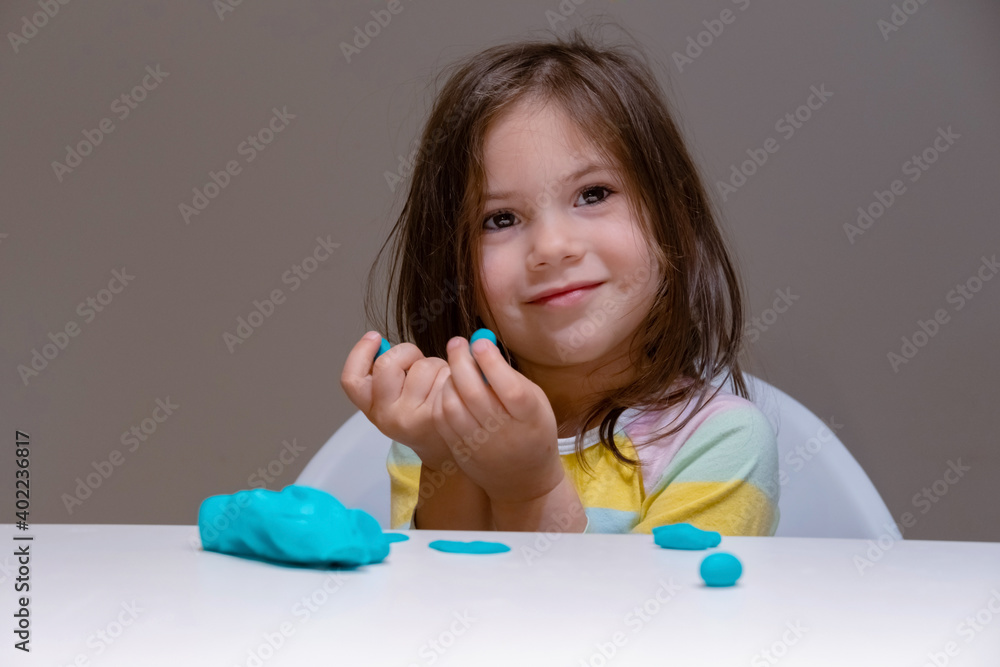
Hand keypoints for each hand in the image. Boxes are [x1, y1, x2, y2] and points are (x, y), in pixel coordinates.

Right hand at [340, 332, 454, 470]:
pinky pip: (444, 375)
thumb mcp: (395, 398)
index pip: (352, 380)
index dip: (360, 352)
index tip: (374, 337)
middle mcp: (388, 417)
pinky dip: (451, 373)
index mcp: (373, 410)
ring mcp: (413, 418)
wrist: (447, 448)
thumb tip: (379, 342)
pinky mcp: (439, 414)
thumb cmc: (421, 412)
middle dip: (406, 352)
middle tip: (416, 361)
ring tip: (438, 381)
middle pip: (387, 364)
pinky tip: (452, 389)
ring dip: (435, 364)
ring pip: (422, 366)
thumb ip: (386, 375)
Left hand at [433, 336, 563, 504]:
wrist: (523, 478)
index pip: (509, 389)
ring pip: (452, 406)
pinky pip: (442, 420)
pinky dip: (442, 398)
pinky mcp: (461, 451)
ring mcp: (479, 446)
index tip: (480, 342)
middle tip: (457, 343)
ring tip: (455, 368)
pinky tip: (450, 387)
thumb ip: (511, 378)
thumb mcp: (536, 402)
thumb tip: (480, 348)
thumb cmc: (532, 429)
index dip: (492, 364)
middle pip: (474, 394)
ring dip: (449, 379)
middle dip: (461, 362)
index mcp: (530, 418)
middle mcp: (504, 434)